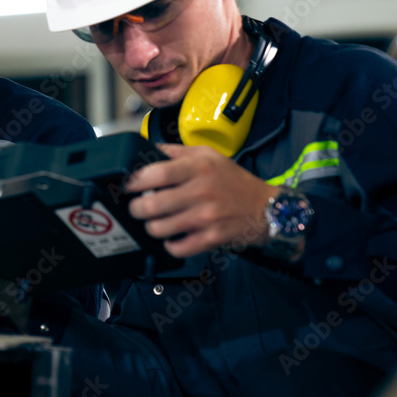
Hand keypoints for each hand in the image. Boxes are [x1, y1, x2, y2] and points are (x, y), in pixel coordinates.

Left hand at [125, 144, 278, 257]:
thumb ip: (177, 152)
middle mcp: (201, 192)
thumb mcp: (209, 155)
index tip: (129, 185)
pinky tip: (172, 237)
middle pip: (152, 205)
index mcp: (198, 168)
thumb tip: (148, 148)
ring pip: (159, 229)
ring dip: (151, 227)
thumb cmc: (234, 180)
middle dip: (136, 209)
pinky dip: (170, 245)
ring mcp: (206, 217)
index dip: (136, 181)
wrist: (267, 207)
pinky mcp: (212, 238)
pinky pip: (178, 247)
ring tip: (155, 222)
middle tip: (138, 208)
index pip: (157, 173)